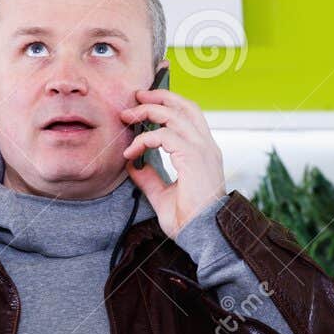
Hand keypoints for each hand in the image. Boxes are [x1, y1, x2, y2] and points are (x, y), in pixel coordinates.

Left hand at [119, 86, 226, 237]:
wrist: (204, 236)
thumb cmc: (189, 221)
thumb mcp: (163, 195)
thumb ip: (149, 178)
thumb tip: (133, 165)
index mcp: (204, 153)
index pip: (190, 116)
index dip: (169, 105)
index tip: (144, 107)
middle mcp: (206, 147)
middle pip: (184, 106)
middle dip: (159, 96)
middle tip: (135, 97)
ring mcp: (202, 150)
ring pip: (173, 114)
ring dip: (147, 111)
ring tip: (127, 116)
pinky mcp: (192, 157)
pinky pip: (163, 135)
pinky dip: (143, 139)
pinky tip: (131, 151)